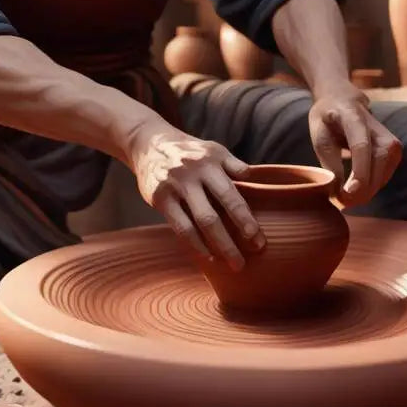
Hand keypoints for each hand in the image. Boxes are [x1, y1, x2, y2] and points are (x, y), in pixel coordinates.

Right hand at [127, 122, 264, 269]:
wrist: (149, 142)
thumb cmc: (191, 152)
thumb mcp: (214, 150)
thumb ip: (234, 165)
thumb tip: (257, 180)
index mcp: (211, 162)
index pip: (231, 194)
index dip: (245, 218)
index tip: (257, 239)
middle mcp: (193, 173)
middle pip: (214, 213)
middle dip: (231, 240)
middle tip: (244, 262)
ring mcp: (175, 186)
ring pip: (197, 222)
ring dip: (216, 246)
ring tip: (230, 263)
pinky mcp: (159, 198)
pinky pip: (179, 226)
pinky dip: (195, 244)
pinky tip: (208, 255)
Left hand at [308, 83, 402, 206]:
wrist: (344, 101)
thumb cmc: (327, 118)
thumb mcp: (320, 136)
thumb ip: (330, 163)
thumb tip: (338, 192)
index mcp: (354, 117)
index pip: (361, 146)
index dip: (358, 172)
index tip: (348, 193)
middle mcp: (378, 128)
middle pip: (377, 163)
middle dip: (361, 189)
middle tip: (341, 203)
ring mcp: (391, 140)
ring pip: (383, 173)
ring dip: (366, 192)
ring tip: (346, 199)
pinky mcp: (395, 151)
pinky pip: (385, 176)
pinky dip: (371, 187)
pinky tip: (356, 191)